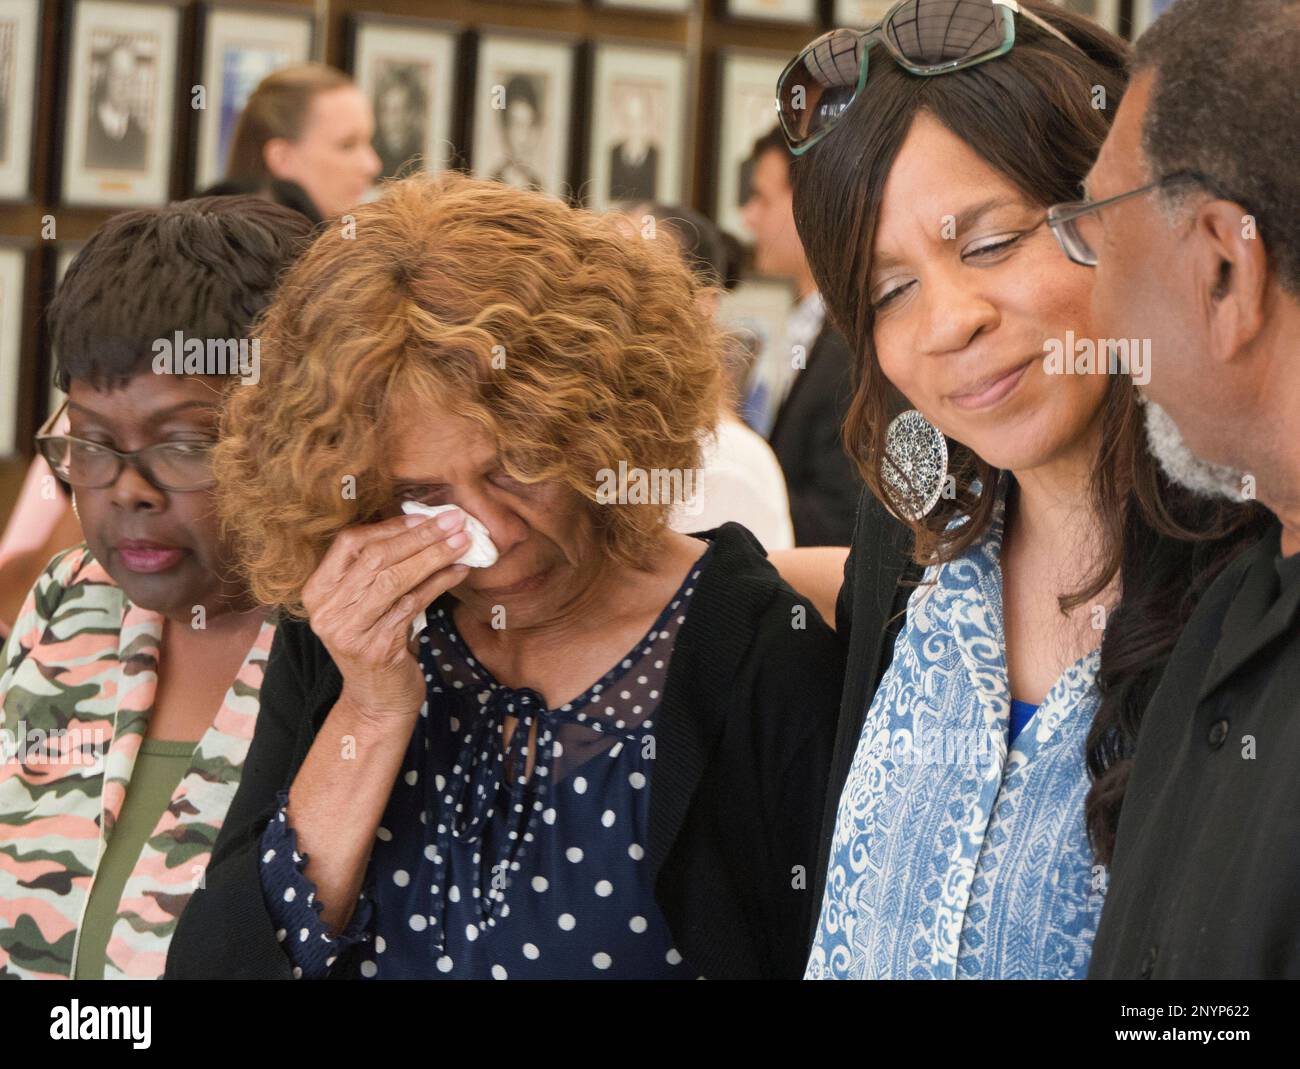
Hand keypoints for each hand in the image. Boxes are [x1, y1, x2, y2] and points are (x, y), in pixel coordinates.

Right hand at [302, 510, 470, 719]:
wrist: (377, 701)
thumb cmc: (377, 643)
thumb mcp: (366, 605)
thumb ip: (377, 570)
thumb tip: (421, 524)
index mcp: (317, 592)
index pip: (349, 544)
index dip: (389, 527)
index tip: (425, 516)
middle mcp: (326, 611)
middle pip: (375, 558)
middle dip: (419, 536)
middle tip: (455, 521)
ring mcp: (348, 631)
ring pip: (394, 579)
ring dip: (433, 556)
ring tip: (463, 542)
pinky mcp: (376, 648)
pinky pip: (412, 604)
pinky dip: (439, 583)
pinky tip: (458, 572)